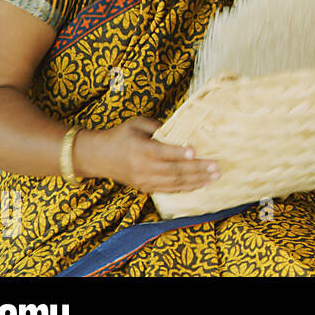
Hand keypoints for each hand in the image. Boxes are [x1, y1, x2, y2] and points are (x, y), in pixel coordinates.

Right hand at [76, 116, 219, 193]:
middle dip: (197, 170)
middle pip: (173, 171)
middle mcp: (143, 168)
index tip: (195, 151)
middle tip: (217, 167)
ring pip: (174, 183)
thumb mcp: (135, 124)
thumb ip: (157, 126)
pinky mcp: (145, 188)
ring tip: (214, 177)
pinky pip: (169, 190)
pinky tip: (201, 184)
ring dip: (197, 181)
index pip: (162, 152)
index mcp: (140, 149)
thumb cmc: (119, 136)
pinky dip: (186, 188)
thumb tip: (179, 128)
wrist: (97, 157)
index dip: (179, 153)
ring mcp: (144, 180)